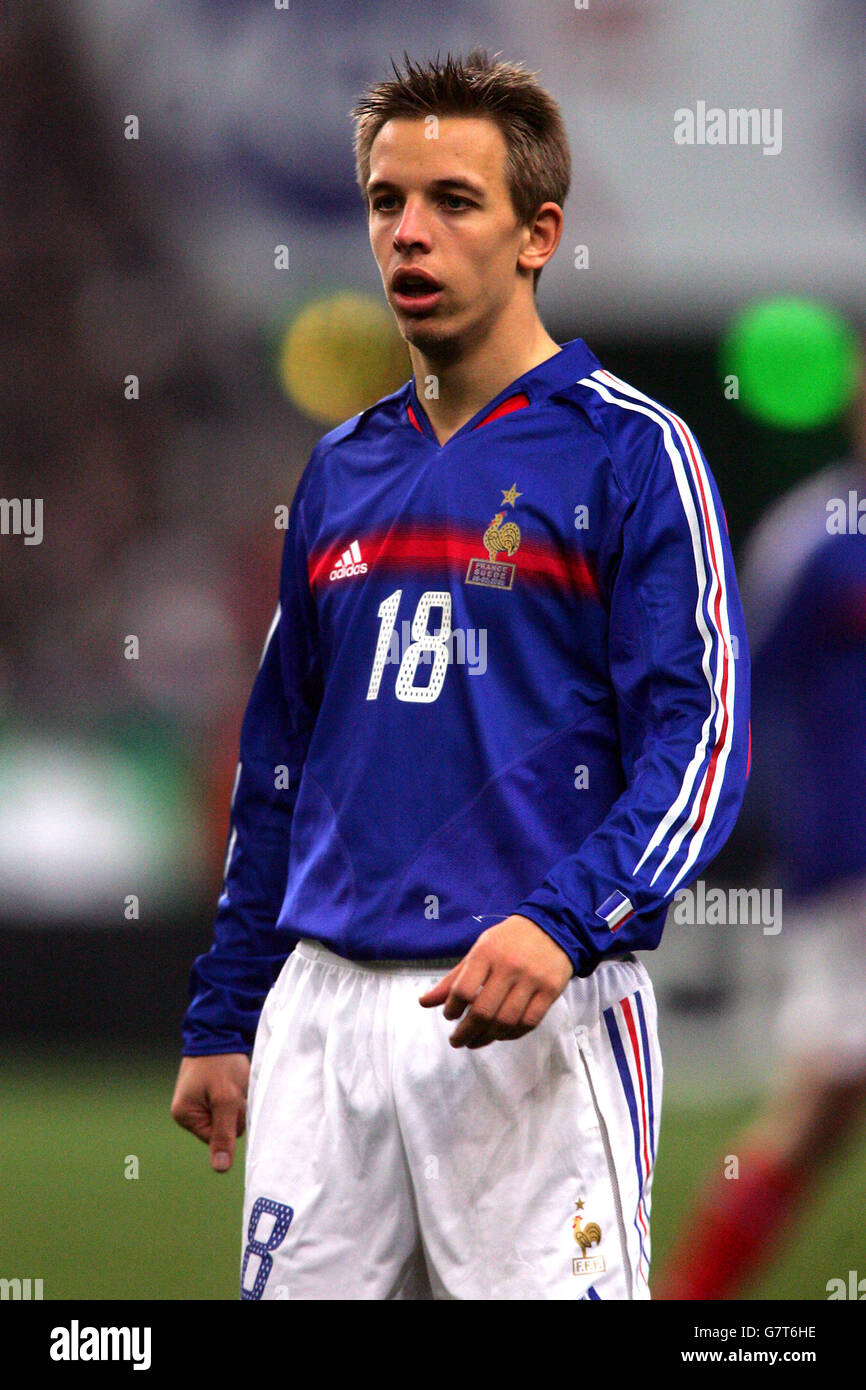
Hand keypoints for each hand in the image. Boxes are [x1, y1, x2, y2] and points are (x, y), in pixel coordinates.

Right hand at [170, 1053, 249, 1171]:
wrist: (219, 1030)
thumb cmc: (221, 1063)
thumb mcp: (226, 1100)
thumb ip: (224, 1134)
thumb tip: (220, 1169)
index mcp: (185, 1116)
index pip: (218, 1138)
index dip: (232, 1121)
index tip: (232, 1099)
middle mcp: (189, 1113)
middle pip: (224, 1128)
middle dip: (236, 1110)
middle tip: (234, 1087)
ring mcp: (199, 1103)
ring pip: (230, 1116)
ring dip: (239, 1101)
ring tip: (234, 1081)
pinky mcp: (210, 1094)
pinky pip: (230, 1104)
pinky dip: (237, 1094)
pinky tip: (235, 1080)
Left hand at [418, 914, 573, 1048]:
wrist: (552, 927)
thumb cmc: (508, 941)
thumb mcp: (478, 951)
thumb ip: (454, 979)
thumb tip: (424, 1003)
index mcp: (486, 953)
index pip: (462, 990)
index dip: (452, 1009)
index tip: (449, 1015)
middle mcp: (509, 967)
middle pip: (483, 1011)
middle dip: (466, 1032)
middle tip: (457, 1041)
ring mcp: (532, 980)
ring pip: (506, 1021)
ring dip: (487, 1037)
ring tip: (475, 1042)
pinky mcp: (551, 991)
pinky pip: (529, 1022)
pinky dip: (512, 1035)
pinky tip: (500, 1035)